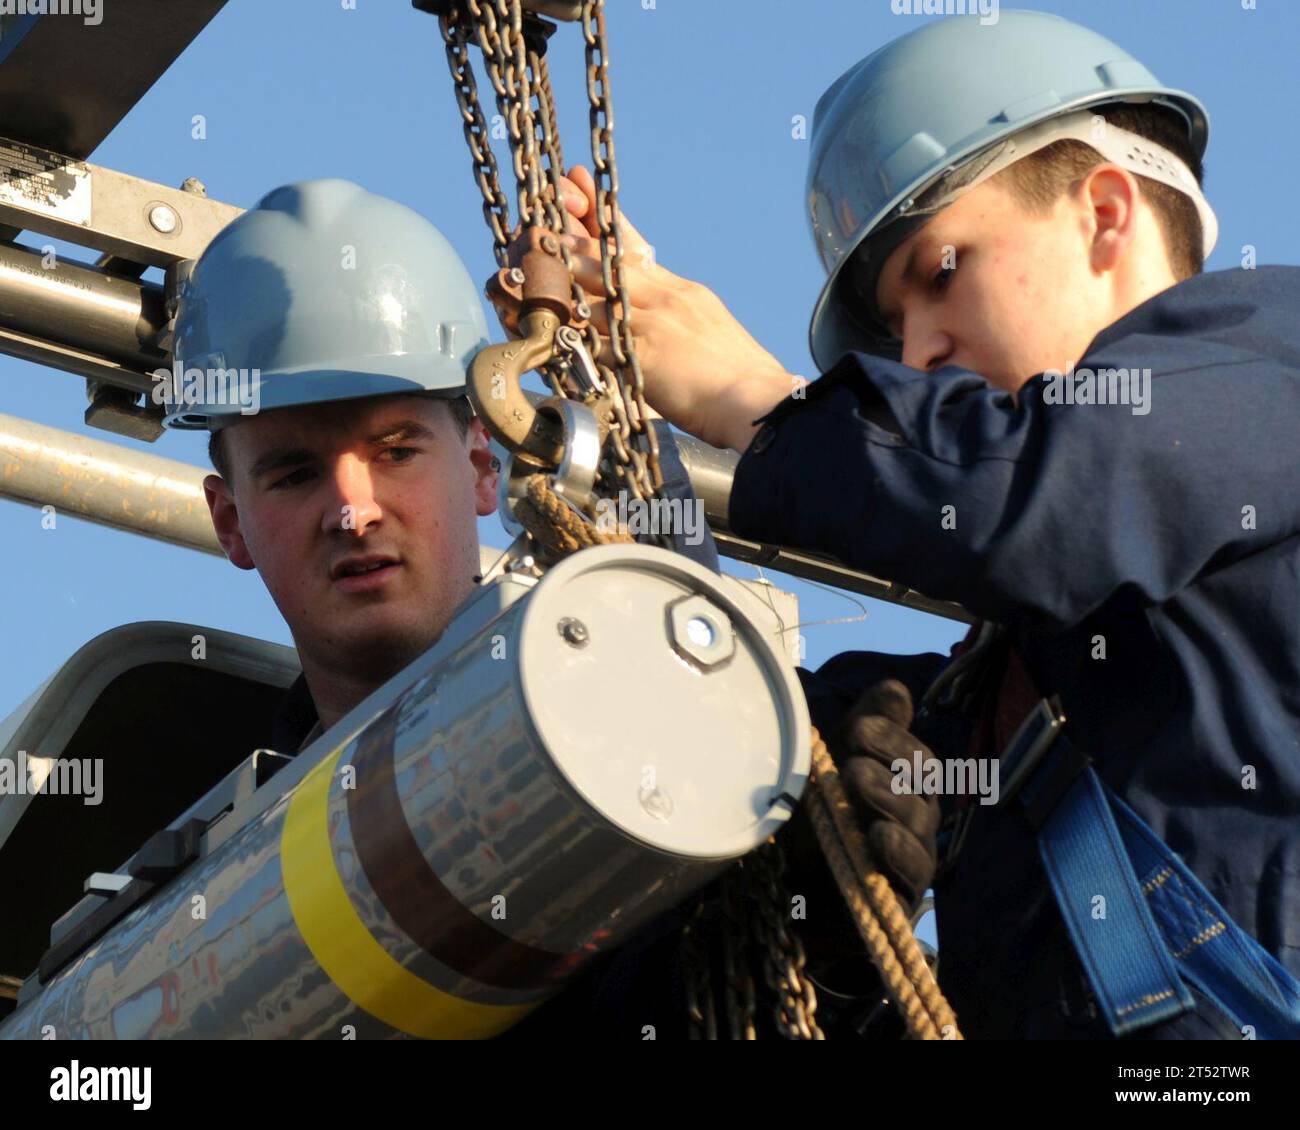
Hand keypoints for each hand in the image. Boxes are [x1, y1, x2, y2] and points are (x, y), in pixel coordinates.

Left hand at [535, 166, 794, 451]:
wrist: (761, 401)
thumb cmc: (742, 382)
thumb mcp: (713, 334)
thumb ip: (682, 324)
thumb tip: (664, 331)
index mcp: (685, 292)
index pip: (636, 249)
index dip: (605, 220)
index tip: (578, 190)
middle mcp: (668, 296)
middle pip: (610, 257)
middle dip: (572, 235)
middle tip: (539, 215)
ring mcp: (654, 320)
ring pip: (595, 288)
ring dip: (559, 276)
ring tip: (527, 259)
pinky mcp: (644, 350)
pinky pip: (594, 333)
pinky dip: (566, 324)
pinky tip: (542, 317)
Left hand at [828, 679, 940, 912]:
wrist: (791, 894)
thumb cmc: (816, 822)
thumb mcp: (830, 765)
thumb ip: (865, 726)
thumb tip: (895, 688)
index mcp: (901, 783)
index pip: (915, 754)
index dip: (892, 737)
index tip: (857, 728)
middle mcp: (914, 816)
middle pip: (922, 783)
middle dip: (890, 761)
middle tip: (852, 754)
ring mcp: (912, 856)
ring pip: (918, 822)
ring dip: (888, 798)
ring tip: (855, 781)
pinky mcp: (902, 898)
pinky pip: (914, 873)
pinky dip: (898, 852)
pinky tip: (878, 835)